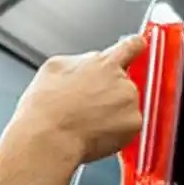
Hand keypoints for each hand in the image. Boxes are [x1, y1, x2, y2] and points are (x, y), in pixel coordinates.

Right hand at [2, 36, 146, 178]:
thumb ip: (79, 61)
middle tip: (88, 105)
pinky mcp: (134, 124)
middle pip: (124, 82)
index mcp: (104, 63)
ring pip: (126, 105)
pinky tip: (95, 132)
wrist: (49, 138)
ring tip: (87, 121)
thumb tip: (85, 64)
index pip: (131, 46)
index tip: (137, 46)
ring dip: (113, 112)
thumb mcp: (55, 68)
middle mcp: (122, 81)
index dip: (134, 46)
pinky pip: (128, 125)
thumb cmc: (46, 107)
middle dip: (110, 92)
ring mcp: (130, 103)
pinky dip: (116, 130)